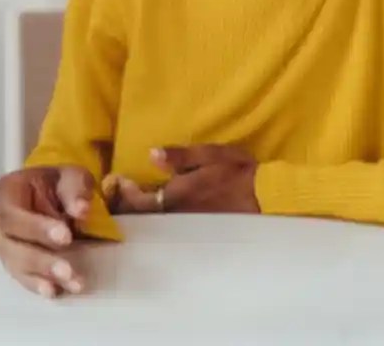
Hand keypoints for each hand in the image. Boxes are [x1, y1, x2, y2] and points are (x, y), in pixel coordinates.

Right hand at [0, 166, 93, 297]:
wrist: (53, 195)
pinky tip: (55, 292)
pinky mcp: (16, 262)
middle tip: (67, 270)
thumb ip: (75, 188)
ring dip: (43, 277)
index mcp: (8, 193)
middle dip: (40, 260)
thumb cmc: (58, 184)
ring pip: (16, 265)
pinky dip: (37, 285)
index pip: (13, 214)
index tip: (66, 236)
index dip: (36, 227)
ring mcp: (6, 244)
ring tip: (71, 284)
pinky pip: (22, 276)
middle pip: (11, 245)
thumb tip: (81, 210)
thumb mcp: (71, 175)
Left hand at [109, 145, 259, 213]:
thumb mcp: (212, 155)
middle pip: (143, 217)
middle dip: (126, 207)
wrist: (266, 199)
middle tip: (117, 194)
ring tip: (130, 202)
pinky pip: (169, 227)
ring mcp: (187, 225)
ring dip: (140, 214)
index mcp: (178, 195)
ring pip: (154, 223)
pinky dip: (157, 219)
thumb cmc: (239, 172)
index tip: (118, 181)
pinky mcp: (198, 230)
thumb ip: (181, 156)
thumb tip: (151, 154)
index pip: (141, 201)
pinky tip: (154, 212)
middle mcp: (178, 214)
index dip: (125, 194)